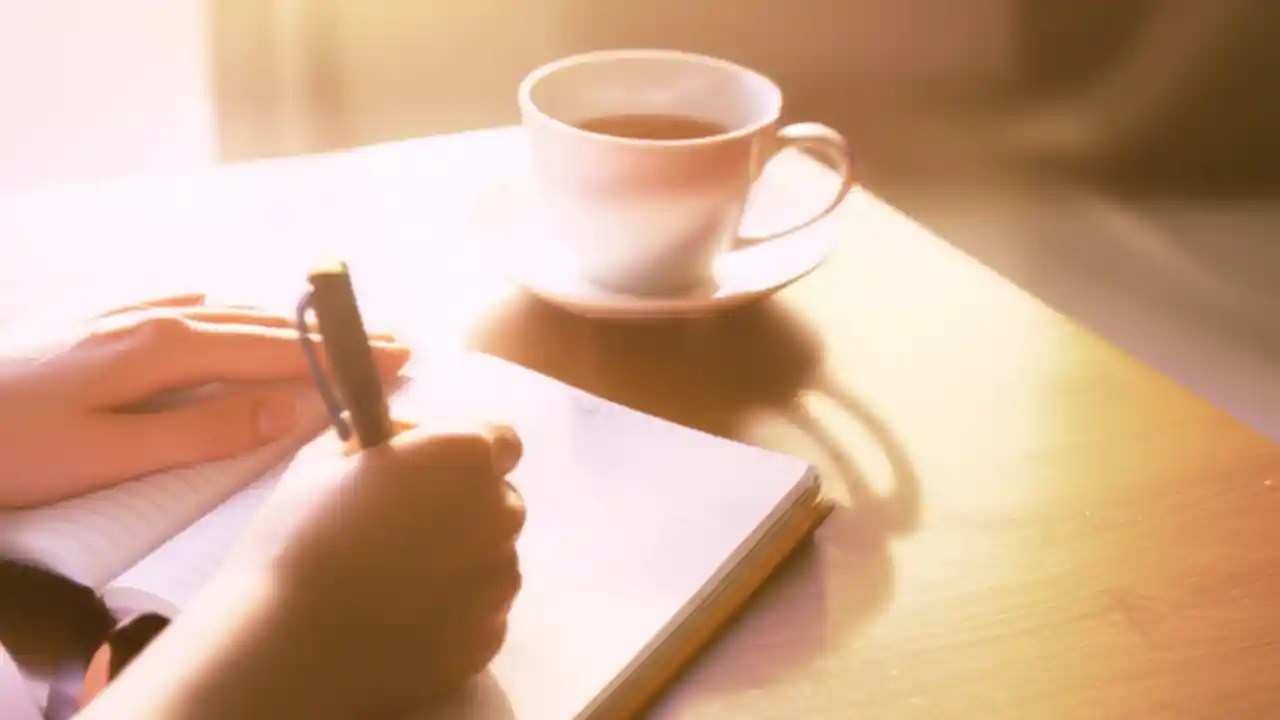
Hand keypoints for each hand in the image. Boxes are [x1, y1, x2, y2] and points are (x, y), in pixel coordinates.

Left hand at [0, 293, 409, 507]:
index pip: (275, 348)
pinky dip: (230, 312)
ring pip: (225, 308)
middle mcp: (151, 316)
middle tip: (394, 336)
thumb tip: (287, 410)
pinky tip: (228, 314)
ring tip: (332, 328)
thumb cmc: (7, 448)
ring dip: (286, 320)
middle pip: (260, 320)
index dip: (339, 353)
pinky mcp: (95, 320)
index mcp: (164, 347)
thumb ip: (202, 433)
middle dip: (329, 330)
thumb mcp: (107, 455)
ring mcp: (121, 311)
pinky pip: (185, 304)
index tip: (401, 354)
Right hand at [235, 423, 526, 715]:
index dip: (462, 451)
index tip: (424, 469)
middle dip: (459, 505)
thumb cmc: (299, 543)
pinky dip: (453, 609)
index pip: (501, 439)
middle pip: (497, 499)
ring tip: (392, 582)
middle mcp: (500, 513)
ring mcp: (501, 579)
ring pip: (491, 555)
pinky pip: (481, 608)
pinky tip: (400, 619)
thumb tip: (401, 444)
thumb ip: (379, 438)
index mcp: (463, 457)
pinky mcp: (491, 635)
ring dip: (458, 558)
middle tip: (396, 527)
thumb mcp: (323, 462)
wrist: (291, 653)